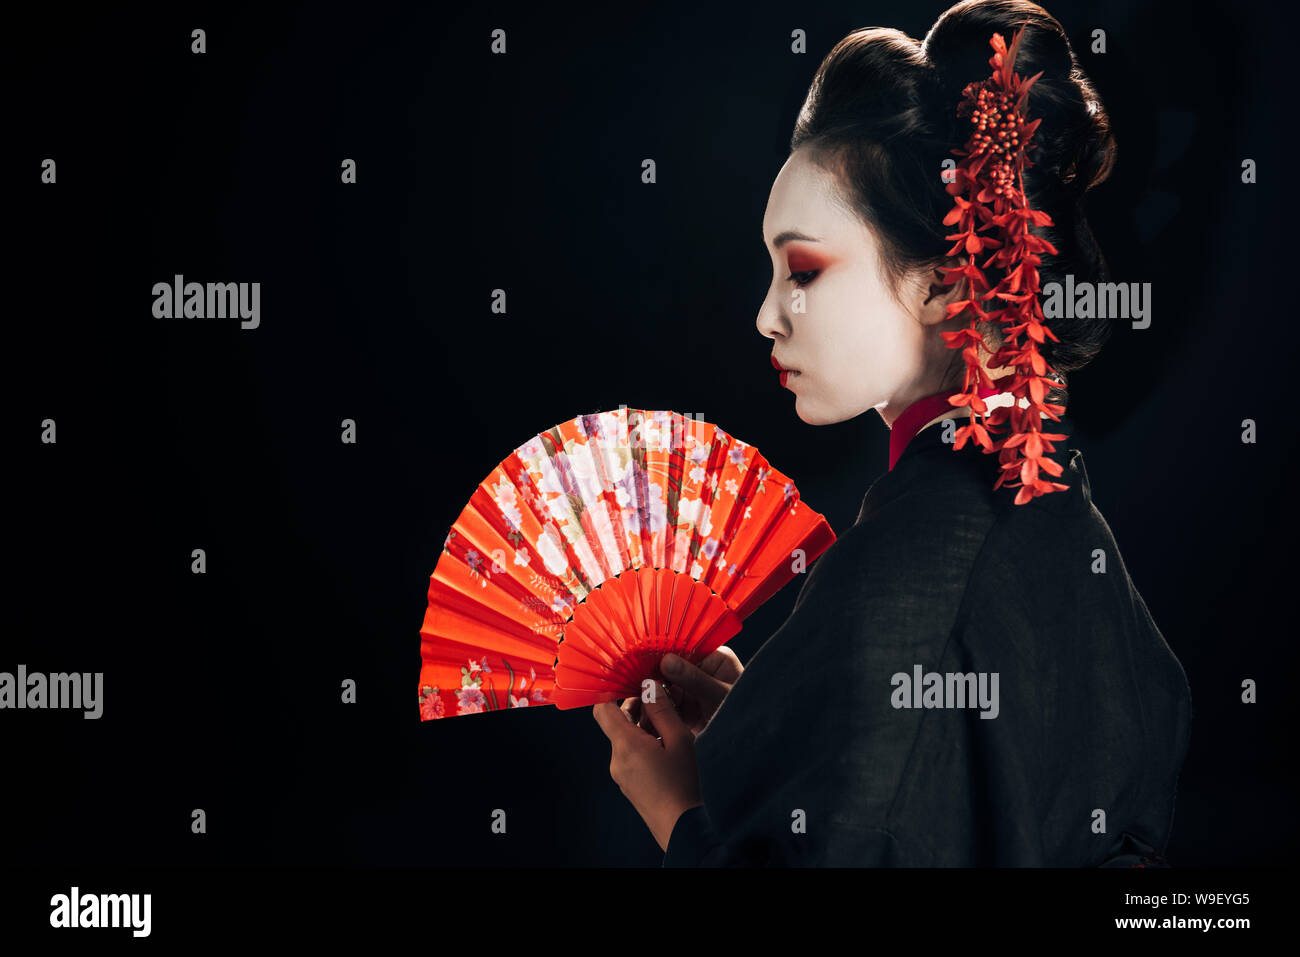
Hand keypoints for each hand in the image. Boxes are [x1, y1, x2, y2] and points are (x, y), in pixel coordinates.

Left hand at [593, 681, 702, 852]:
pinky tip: (666, 744)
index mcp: (625, 744)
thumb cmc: (684, 784)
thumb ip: (662, 709)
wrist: (682, 829)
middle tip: (661, 697)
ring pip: (625, 738)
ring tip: (669, 722)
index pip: (602, 708)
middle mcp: (617, 758)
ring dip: (643, 726)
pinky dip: (644, 743)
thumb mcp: (679, 739)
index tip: (627, 678)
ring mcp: (621, 773)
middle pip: (616, 722)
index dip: (610, 690)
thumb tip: (648, 685)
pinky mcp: (629, 784)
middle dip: (636, 707)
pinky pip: (630, 754)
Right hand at [621, 647, 742, 737]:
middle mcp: (699, 672)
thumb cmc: (747, 714)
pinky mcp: (685, 712)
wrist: (753, 747)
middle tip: (633, 692)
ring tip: (637, 712)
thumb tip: (666, 661)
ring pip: (661, 691)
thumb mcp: (720, 695)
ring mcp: (691, 692)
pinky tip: (644, 723)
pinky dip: (653, 715)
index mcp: (713, 659)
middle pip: (666, 672)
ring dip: (648, 701)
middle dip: (650, 683)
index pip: (681, 650)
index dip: (660, 655)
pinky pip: (663, 710)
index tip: (640, 661)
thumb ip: (695, 679)